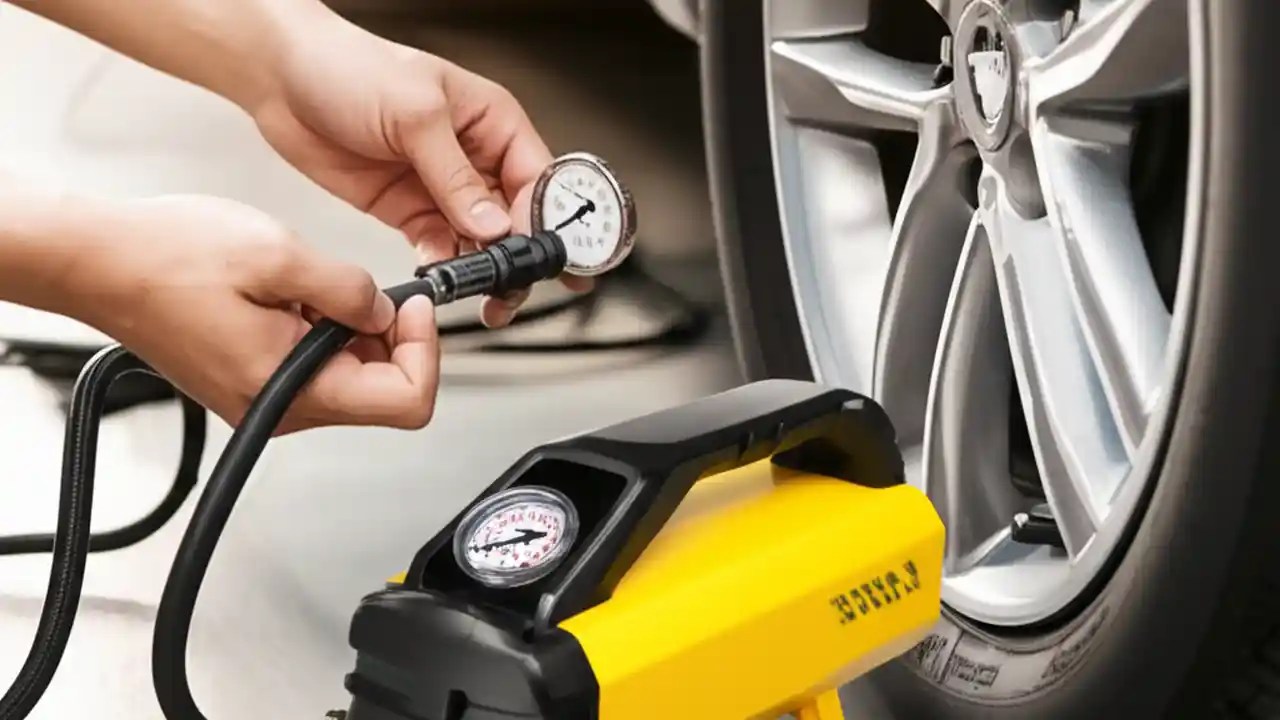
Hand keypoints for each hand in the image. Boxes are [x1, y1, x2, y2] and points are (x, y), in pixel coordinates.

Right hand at [74, 195, 439, 433]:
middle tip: (372, 289)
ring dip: (352, 330)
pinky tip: (292, 294)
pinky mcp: (251, 380)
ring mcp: (265, 399)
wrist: (96, 259)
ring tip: (313, 286)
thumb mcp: (280, 255)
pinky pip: (314, 365)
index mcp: (292, 391)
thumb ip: (349, 290)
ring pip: (350, 377)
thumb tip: (385, 312)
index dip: (425, 350)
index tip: (413, 306)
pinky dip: (323, 329)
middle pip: (383, 393)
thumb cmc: (165, 258)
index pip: (407, 402)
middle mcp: (279, 410)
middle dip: (391, 338)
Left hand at [249, 16, 591, 326]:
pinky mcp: (408, 208)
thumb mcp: (414, 114)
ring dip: (482, 268)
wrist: (280, 78)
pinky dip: (444, 265)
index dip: (546, 221)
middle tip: (515, 289)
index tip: (545, 258)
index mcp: (491, 121)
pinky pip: (440, 246)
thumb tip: (492, 225)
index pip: (537, 179)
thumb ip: (455, 176)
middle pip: (516, 217)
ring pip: (480, 240)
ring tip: (481, 293)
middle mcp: (473, 156)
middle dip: (519, 256)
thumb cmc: (347, 67)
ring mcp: (441, 186)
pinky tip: (441, 274)